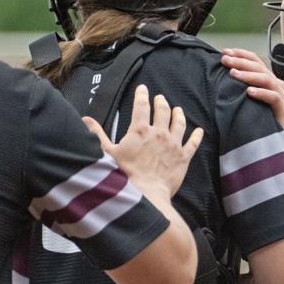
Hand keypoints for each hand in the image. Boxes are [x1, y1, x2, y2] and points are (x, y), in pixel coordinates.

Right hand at [83, 84, 202, 199]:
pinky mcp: (183, 157)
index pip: (141, 105)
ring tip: (177, 109)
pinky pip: (192, 143)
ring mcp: (173, 144)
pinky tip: (199, 130)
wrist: (146, 194)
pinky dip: (196, 136)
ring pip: (179, 123)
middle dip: (161, 102)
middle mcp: (158, 133)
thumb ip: (97, 134)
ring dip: (178, 114)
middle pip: (162, 111)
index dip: (142, 95)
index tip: (143, 88)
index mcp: (139, 130)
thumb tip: (85, 119)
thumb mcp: (107, 153)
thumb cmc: (124, 175)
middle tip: (160, 98)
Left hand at [221, 48, 283, 134]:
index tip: (224, 52)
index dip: (240, 54)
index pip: (254, 60)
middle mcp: (274, 84)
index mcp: (266, 79)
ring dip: (248, 75)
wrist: (273, 142)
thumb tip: (221, 76)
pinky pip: (273, 97)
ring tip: (233, 74)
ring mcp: (280, 96)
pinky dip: (261, 93)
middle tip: (225, 60)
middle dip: (240, 62)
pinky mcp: (282, 110)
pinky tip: (249, 92)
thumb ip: (238, 88)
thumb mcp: (245, 100)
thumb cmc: (257, 120)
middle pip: (258, 67)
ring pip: (266, 79)